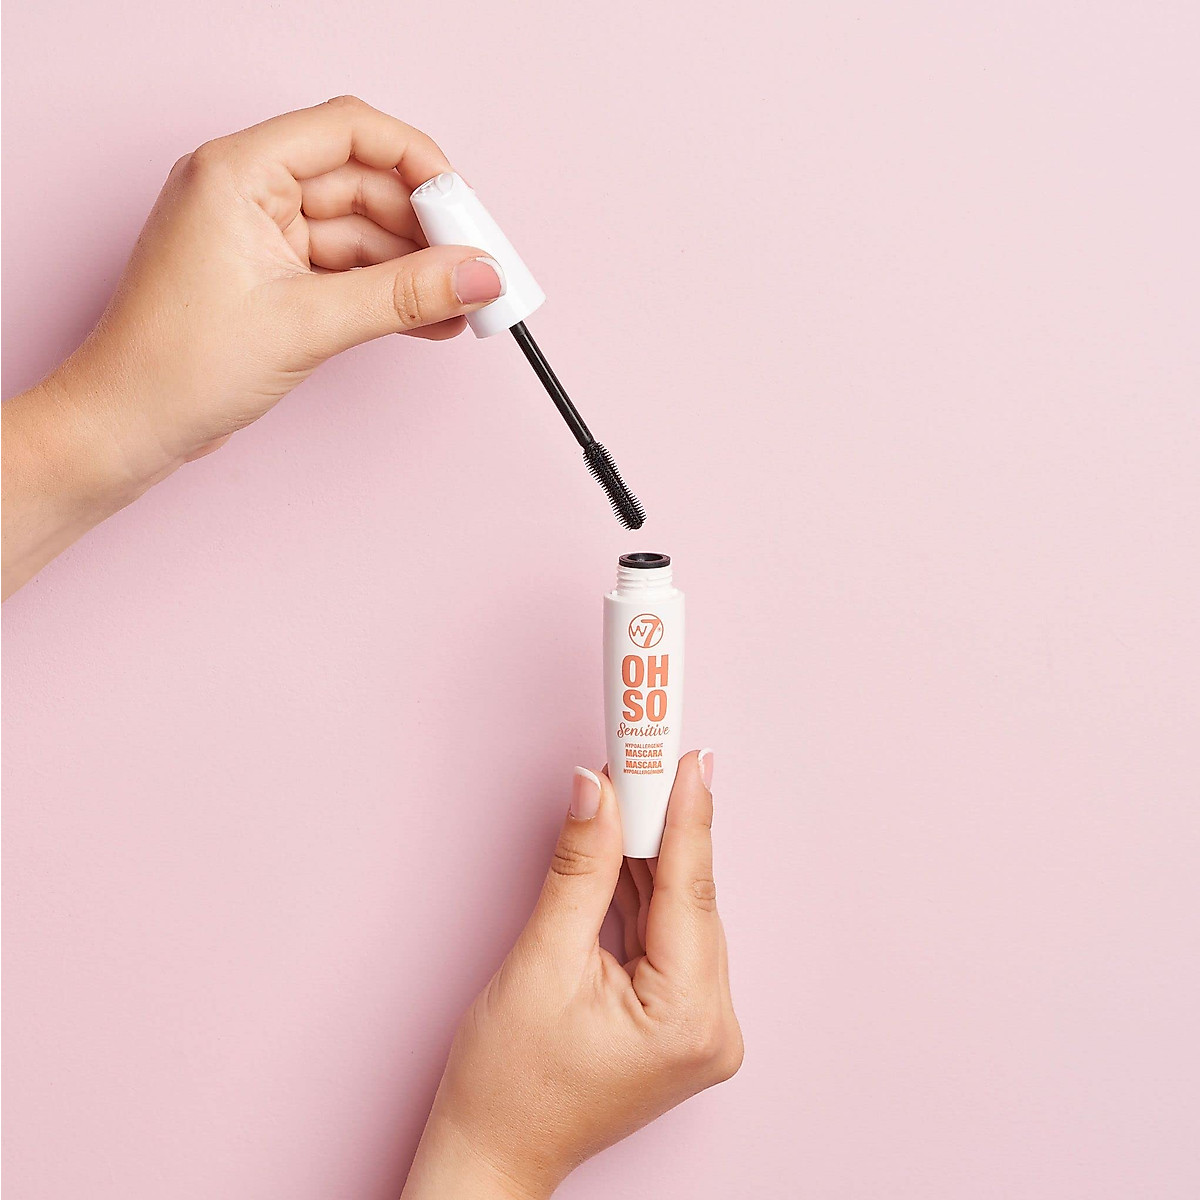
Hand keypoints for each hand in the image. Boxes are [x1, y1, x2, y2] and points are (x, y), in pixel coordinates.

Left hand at [2, 96, 500, 595]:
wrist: (128, 428)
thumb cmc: (176, 367)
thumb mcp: (306, 324)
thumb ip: (401, 296)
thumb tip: (477, 276)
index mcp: (238, 172)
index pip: (348, 131)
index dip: (416, 162)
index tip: (464, 208)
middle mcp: (249, 192)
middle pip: (363, 183)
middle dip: (425, 227)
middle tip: (475, 268)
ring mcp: (261, 237)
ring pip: (361, 233)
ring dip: (414, 269)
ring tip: (464, 306)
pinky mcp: (273, 279)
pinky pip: (347, 271)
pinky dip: (388, 294)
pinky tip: (432, 320)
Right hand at [402, 751, 742, 1199]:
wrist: (492, 1153)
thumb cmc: (507, 1083)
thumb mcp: (541, 960)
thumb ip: (578, 867)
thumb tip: (596, 790)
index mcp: (690, 1019)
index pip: (689, 890)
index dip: (683, 812)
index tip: (684, 752)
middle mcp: (712, 1026)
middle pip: (687, 898)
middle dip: (662, 824)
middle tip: (648, 753)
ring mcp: (698, 1027)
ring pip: (676, 913)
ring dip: (648, 853)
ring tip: (631, 784)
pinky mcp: (677, 1019)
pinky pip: (663, 937)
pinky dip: (638, 892)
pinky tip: (623, 843)